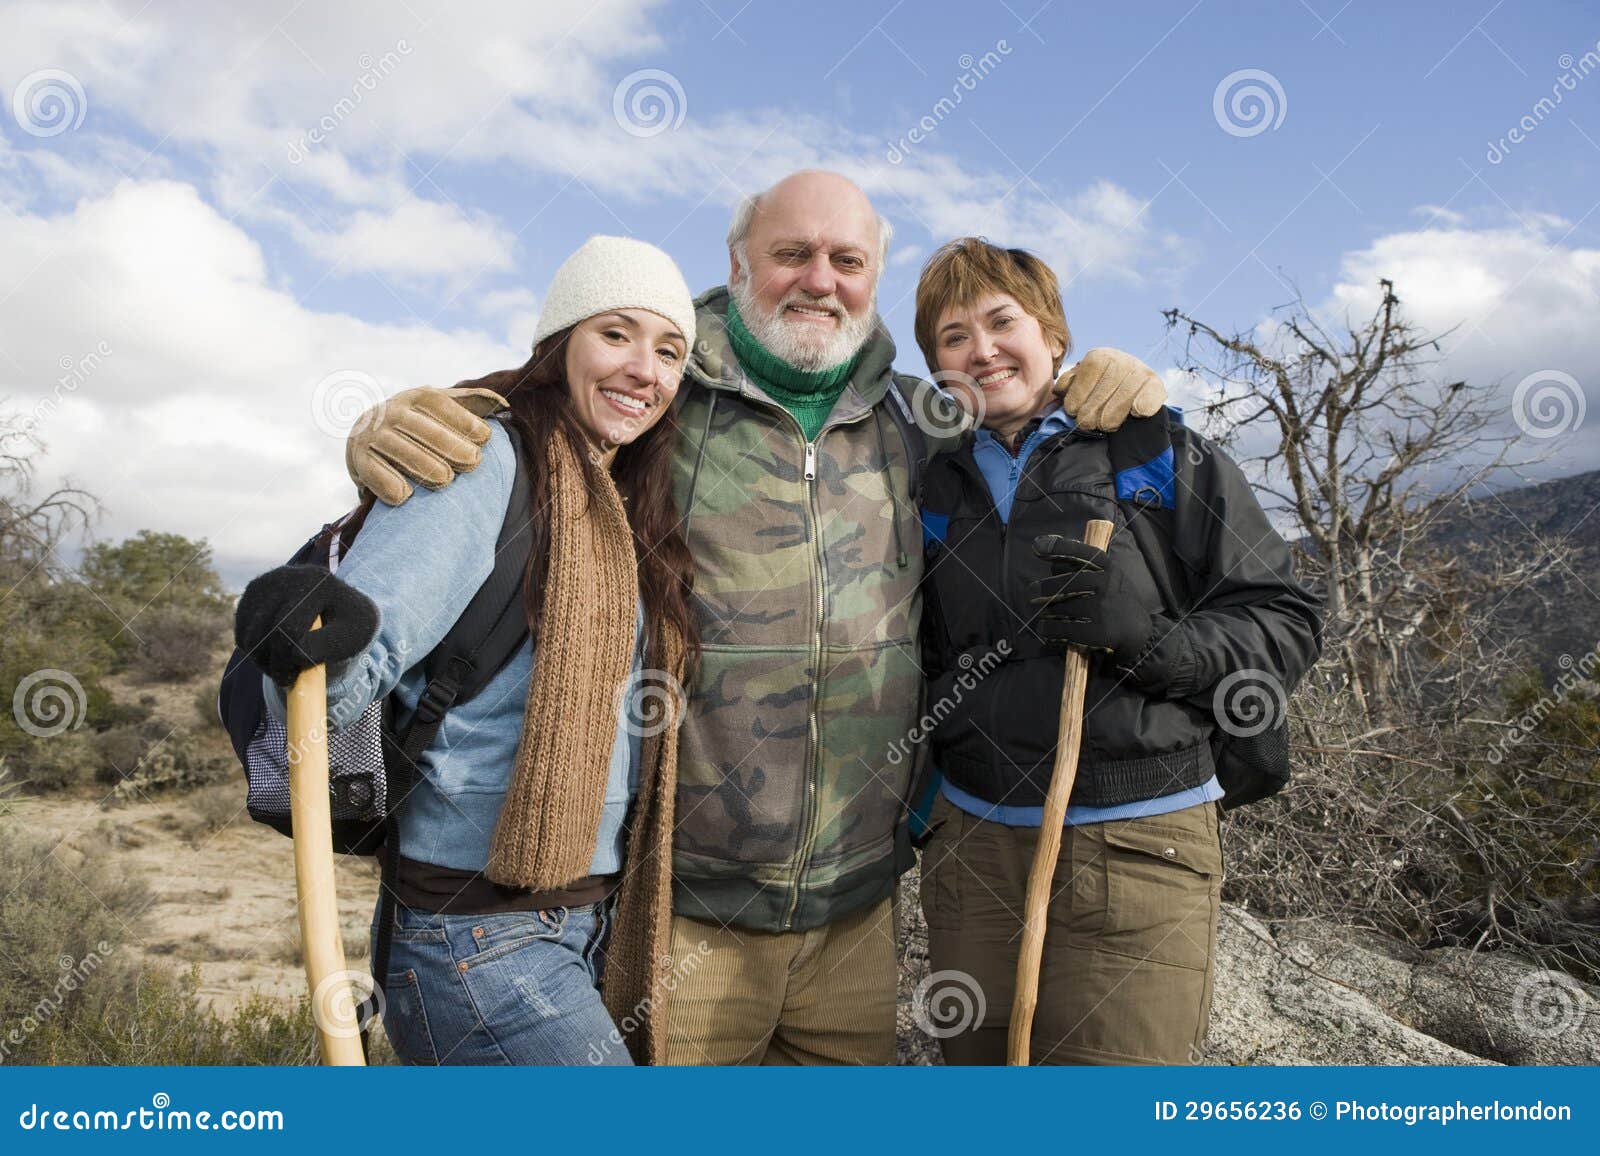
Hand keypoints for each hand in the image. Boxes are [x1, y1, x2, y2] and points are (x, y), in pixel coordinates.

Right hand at [235, 565, 379, 688]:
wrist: (340, 609)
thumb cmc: (349, 628)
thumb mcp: (352, 638)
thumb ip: (327, 645)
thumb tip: (295, 653)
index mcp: (318, 582)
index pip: (289, 628)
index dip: (287, 660)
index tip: (295, 677)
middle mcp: (289, 574)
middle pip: (267, 632)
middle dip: (274, 664)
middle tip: (286, 678)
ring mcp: (267, 581)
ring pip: (251, 635)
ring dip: (263, 661)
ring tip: (283, 668)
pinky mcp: (253, 592)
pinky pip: (242, 633)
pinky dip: (253, 652)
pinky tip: (275, 655)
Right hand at [345, 386, 507, 505]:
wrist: (367, 437)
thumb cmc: (419, 425)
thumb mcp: (441, 410)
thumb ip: (472, 404)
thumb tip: (504, 405)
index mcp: (416, 398)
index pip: (439, 405)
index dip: (462, 419)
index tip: (486, 437)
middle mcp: (391, 412)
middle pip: (420, 427)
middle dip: (448, 444)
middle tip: (473, 462)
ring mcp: (372, 435)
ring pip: (396, 448)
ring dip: (421, 464)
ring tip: (445, 480)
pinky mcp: (358, 460)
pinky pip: (371, 470)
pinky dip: (385, 483)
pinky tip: (404, 496)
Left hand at [1028, 535, 1152, 660]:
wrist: (1138, 630)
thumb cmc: (1115, 598)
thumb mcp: (1108, 576)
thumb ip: (1082, 568)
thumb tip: (1052, 563)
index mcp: (1109, 568)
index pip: (1085, 553)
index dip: (1060, 548)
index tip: (1037, 546)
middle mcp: (1108, 585)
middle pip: (1071, 582)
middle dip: (1047, 587)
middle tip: (1030, 593)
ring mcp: (1104, 608)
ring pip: (1066, 606)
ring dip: (1047, 610)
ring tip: (1040, 613)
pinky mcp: (1100, 631)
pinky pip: (1066, 628)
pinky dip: (1050, 628)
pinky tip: (1045, 629)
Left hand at [1054, 348, 1165, 431]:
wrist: (1132, 383)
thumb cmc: (1099, 385)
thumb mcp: (1080, 380)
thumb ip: (1068, 384)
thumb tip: (1059, 390)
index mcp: (1098, 357)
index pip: (1081, 385)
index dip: (1075, 403)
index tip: (1074, 412)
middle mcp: (1120, 360)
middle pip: (1099, 398)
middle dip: (1090, 416)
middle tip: (1089, 423)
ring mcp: (1139, 371)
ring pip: (1120, 404)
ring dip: (1111, 419)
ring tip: (1106, 424)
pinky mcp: (1156, 384)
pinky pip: (1146, 402)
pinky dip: (1140, 410)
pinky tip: (1134, 413)